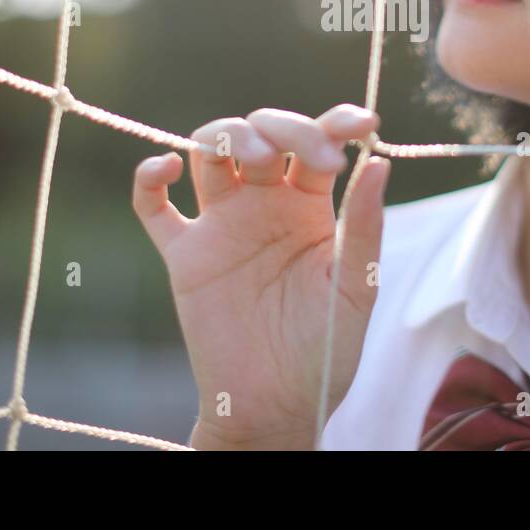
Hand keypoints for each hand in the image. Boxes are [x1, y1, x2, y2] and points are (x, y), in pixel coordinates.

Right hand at [131, 104, 387, 449]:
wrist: (277, 406)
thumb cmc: (325, 349)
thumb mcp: (356, 287)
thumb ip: (363, 226)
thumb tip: (380, 162)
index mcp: (310, 204)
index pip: (319, 142)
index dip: (337, 122)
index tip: (364, 123)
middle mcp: (265, 202)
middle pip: (262, 133)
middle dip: (286, 128)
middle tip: (315, 159)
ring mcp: (222, 224)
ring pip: (210, 151)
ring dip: (226, 136)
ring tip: (251, 154)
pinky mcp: (185, 254)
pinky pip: (153, 206)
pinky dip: (148, 177)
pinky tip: (168, 168)